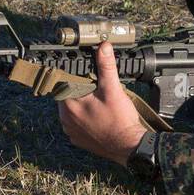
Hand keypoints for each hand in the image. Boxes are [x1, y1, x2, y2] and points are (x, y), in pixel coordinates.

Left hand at [57, 41, 148, 165]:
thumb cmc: (120, 120)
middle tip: (97, 88)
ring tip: (99, 102)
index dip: (74, 76)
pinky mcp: (79, 140)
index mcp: (69, 105)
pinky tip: (99, 116)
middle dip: (80, 90)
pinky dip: (85, 119)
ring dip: (82, 105)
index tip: (86, 74)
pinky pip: (77, 124)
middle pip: (68, 97)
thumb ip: (105, 67)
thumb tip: (103, 47)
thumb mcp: (112, 89)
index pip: (64, 84)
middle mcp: (65, 120)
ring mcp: (71, 132)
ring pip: (73, 111)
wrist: (129, 147)